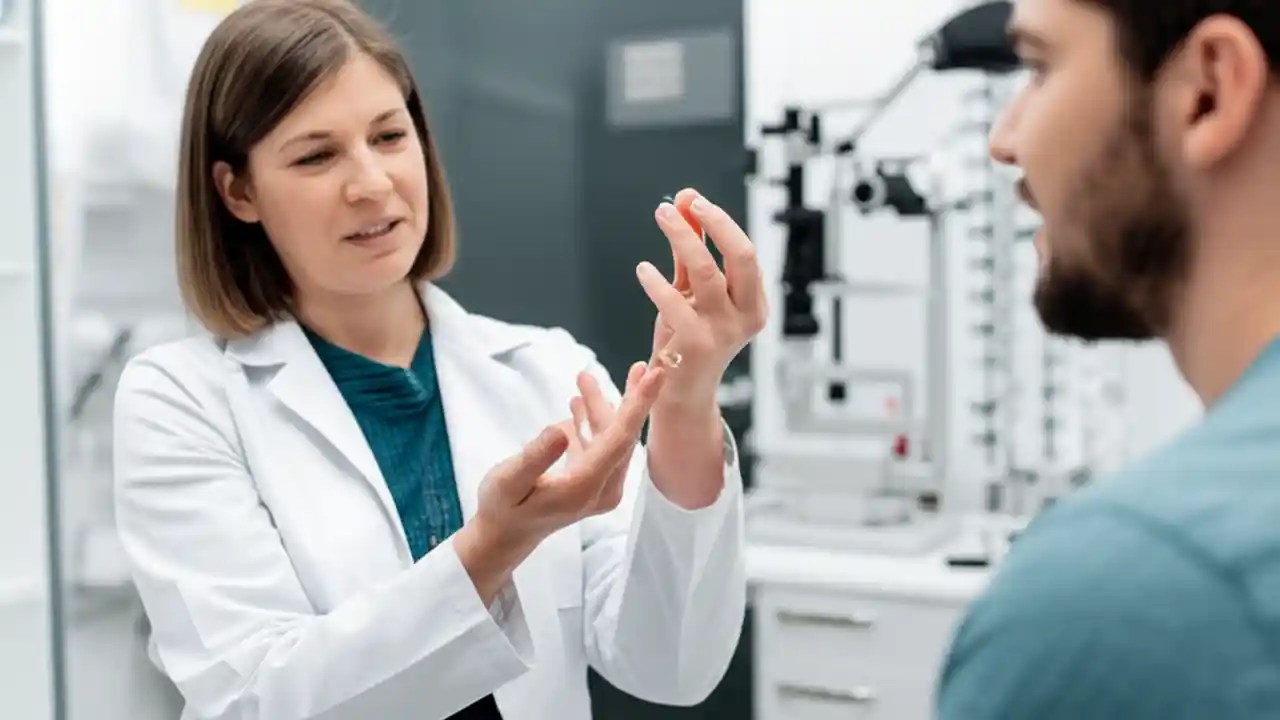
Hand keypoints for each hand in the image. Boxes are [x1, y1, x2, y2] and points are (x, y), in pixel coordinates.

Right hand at [455, 363, 665, 603]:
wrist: (504, 536)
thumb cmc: (502, 508)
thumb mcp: (509, 480)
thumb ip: (535, 457)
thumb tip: (561, 429)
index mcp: (584, 485)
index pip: (620, 438)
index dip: (638, 404)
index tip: (656, 375)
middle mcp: (601, 489)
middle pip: (623, 436)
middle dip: (629, 399)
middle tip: (639, 366)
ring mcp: (601, 490)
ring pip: (611, 440)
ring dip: (601, 409)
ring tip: (584, 380)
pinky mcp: (595, 486)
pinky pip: (602, 449)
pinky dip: (592, 425)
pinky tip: (576, 408)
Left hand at [638, 188, 767, 409]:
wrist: (679, 392)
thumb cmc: (687, 338)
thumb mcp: (692, 291)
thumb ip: (692, 248)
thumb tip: (685, 201)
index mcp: (754, 302)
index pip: (745, 252)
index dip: (719, 221)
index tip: (693, 200)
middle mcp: (747, 316)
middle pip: (742, 255)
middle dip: (716, 222)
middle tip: (689, 201)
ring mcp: (724, 331)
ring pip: (708, 272)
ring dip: (683, 238)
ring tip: (662, 216)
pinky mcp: (696, 345)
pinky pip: (675, 303)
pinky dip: (656, 282)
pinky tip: (643, 270)